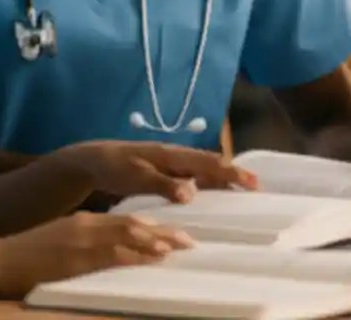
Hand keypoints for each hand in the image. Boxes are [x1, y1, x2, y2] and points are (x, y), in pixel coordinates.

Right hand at [0, 212, 193, 297]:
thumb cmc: (27, 255)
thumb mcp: (61, 241)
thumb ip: (84, 241)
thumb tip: (108, 249)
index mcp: (84, 222)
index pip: (125, 221)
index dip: (152, 227)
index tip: (173, 234)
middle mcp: (87, 226)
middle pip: (134, 225)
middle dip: (163, 232)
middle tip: (188, 239)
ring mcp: (82, 241)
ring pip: (129, 236)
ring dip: (157, 240)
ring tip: (180, 245)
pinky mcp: (76, 258)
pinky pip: (113, 254)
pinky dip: (137, 253)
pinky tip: (153, 255)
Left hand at [57, 141, 258, 202]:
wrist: (94, 160)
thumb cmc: (115, 167)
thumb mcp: (136, 177)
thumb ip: (163, 185)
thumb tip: (193, 193)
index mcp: (172, 155)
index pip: (209, 163)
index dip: (232, 172)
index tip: (253, 183)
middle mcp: (176, 156)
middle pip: (211, 164)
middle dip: (234, 174)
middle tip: (256, 187)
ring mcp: (172, 163)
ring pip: (203, 170)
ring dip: (222, 179)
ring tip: (241, 192)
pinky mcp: (166, 170)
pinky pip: (193, 175)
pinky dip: (207, 183)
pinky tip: (212, 194)